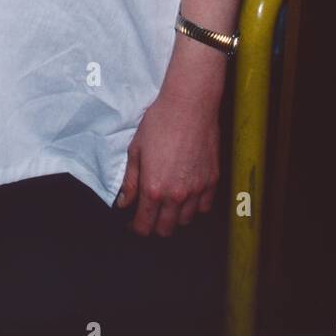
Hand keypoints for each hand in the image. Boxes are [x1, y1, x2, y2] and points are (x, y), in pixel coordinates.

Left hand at [114, 87, 220, 236]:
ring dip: (175, 217)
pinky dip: (195, 207)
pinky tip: (187, 196)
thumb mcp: (136, 150)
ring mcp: (197, 190)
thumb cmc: (160, 123)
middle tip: (149, 214)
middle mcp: (176, 195)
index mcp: (154, 188)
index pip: (144, 225)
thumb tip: (124, 202)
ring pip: (186, 220)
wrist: (189, 106)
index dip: (136, 228)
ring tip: (168, 203)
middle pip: (166, 229)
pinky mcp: (212, 181)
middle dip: (154, 226)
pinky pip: (204, 207)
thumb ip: (130, 181)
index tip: (133, 223)